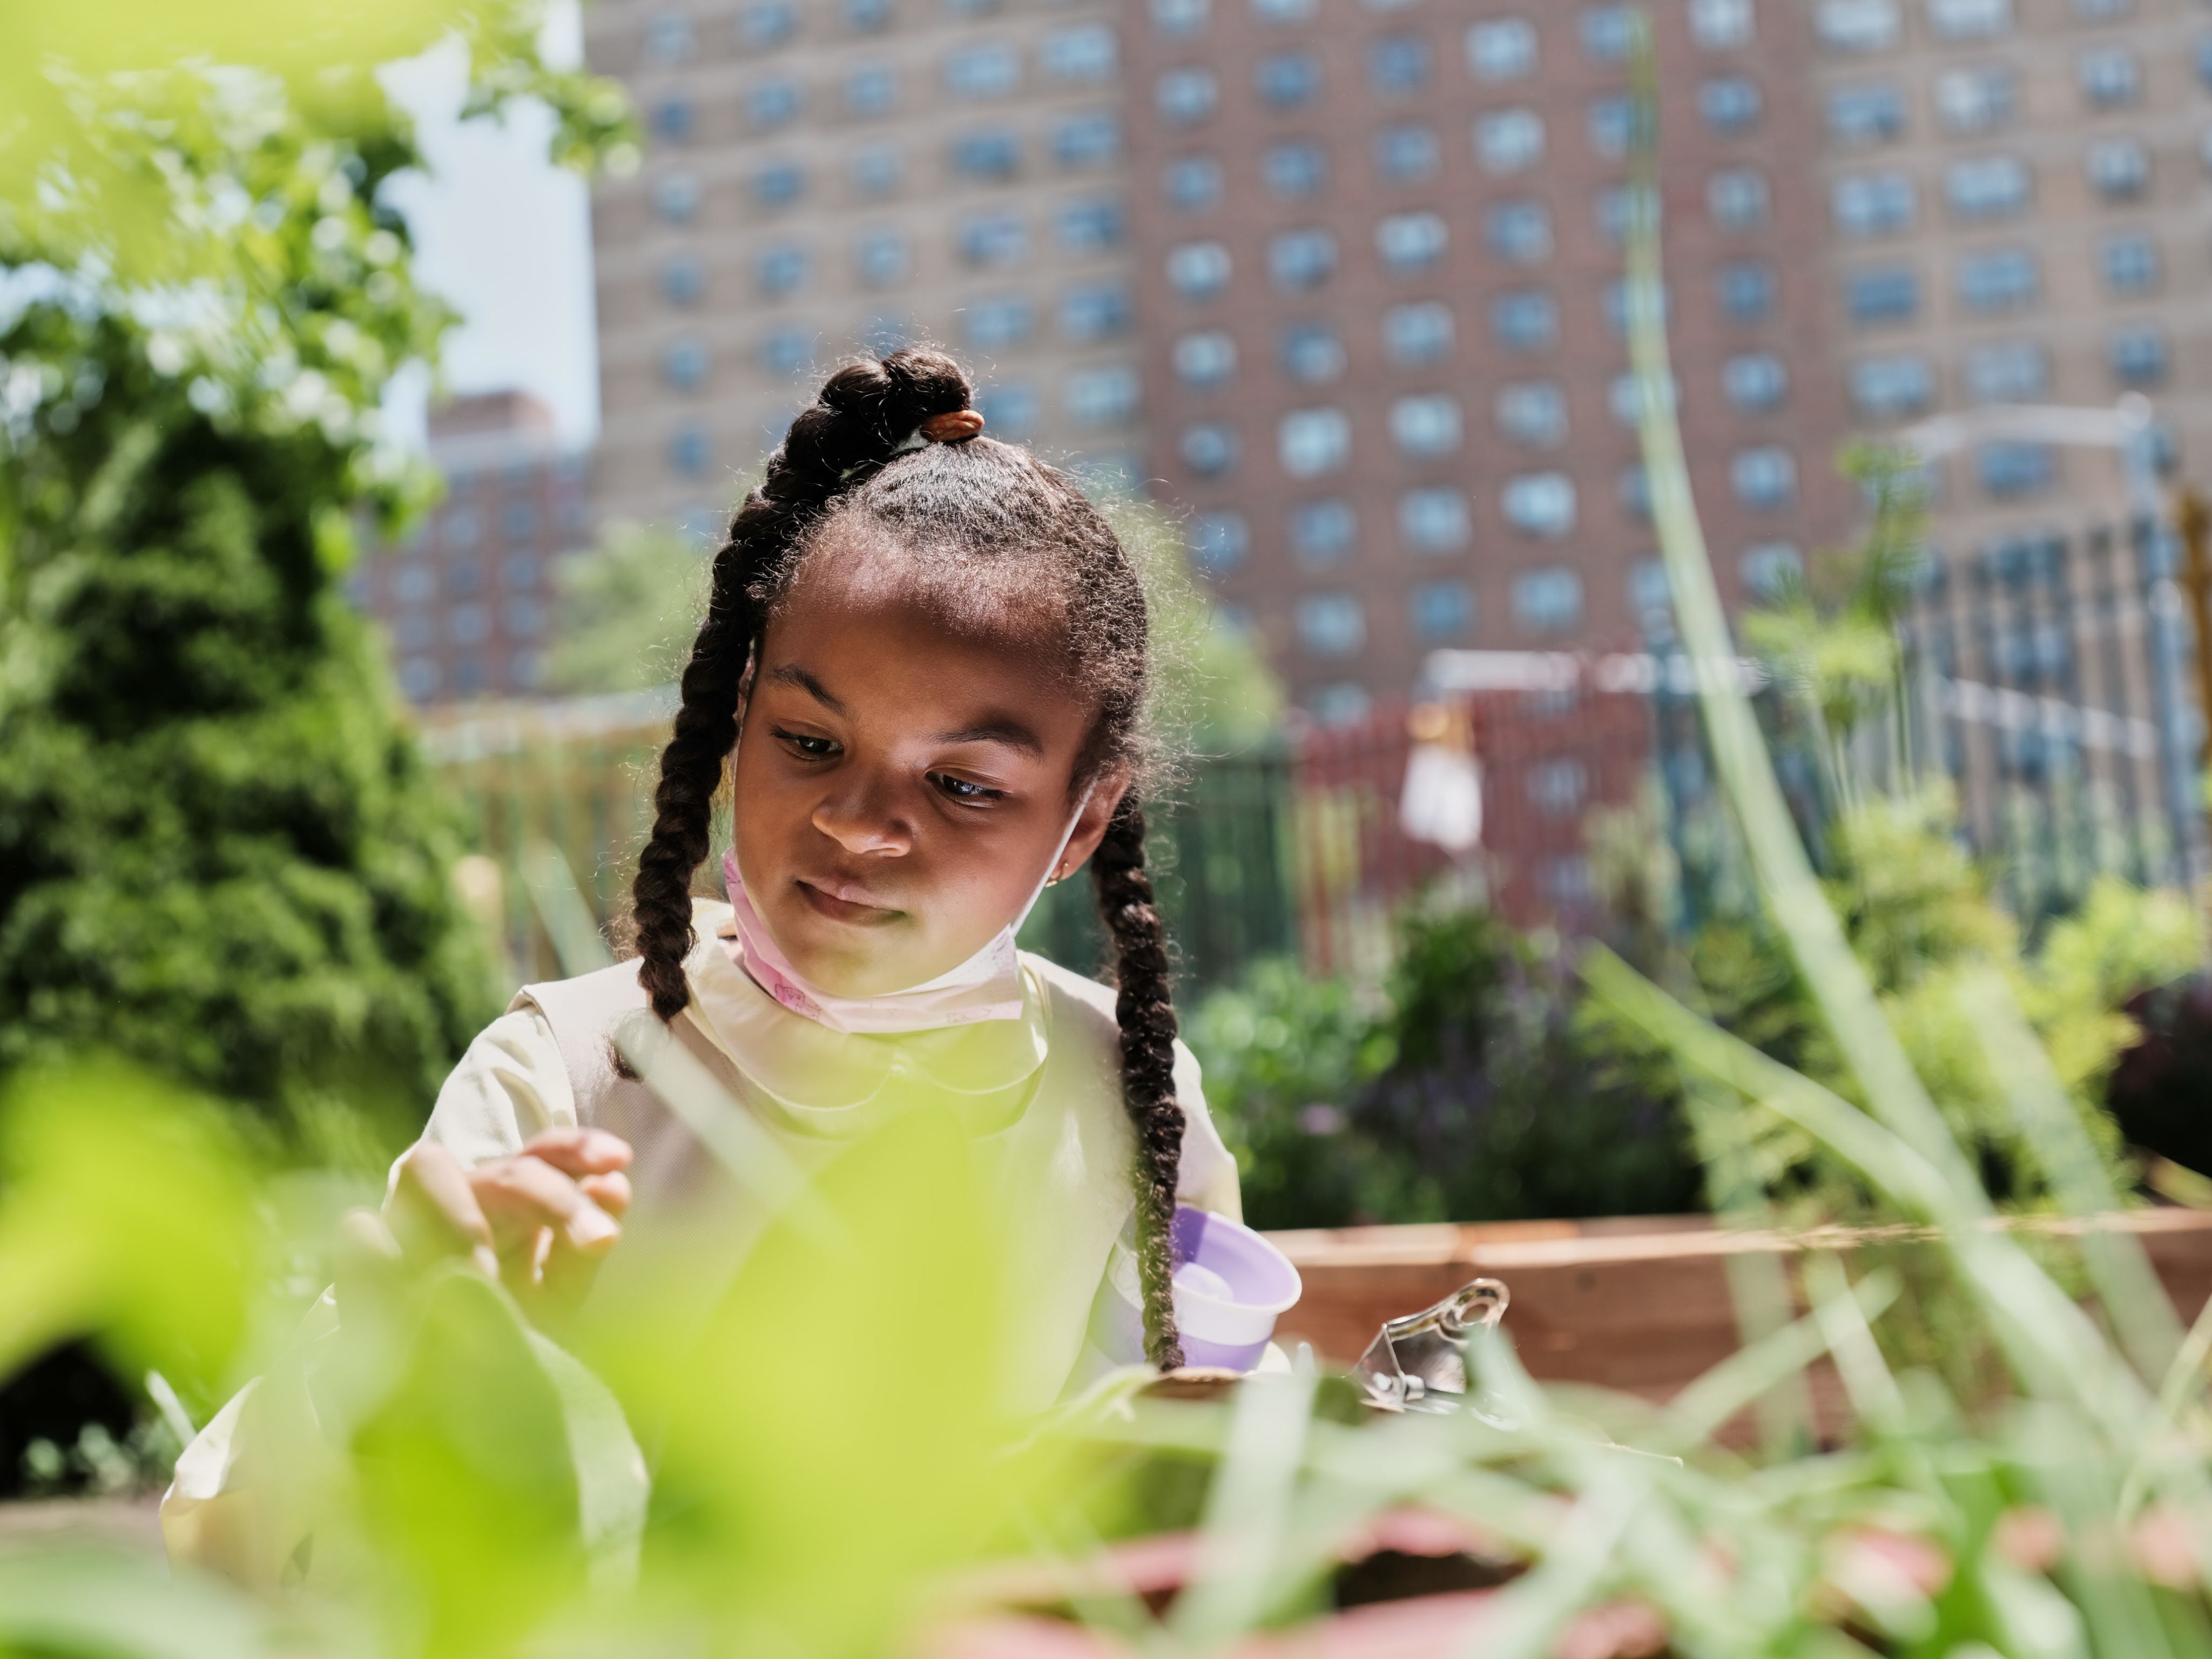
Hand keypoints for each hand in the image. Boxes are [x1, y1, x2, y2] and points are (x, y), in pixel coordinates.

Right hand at [336, 1128, 634, 1329]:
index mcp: (511, 1200)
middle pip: (506, 1170)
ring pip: (426, 1168)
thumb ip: (585, 1246)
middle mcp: (463, 1198)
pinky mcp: (364, 1265)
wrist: (443, 1398)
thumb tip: (614, 1188)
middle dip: (554, 1199)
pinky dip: (386, 1246)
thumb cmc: (511, 1332)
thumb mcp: (557, 1295)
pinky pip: (363, 1233)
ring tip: (490, 1276)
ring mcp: (409, 1223)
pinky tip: (423, 1285)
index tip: (617, 1162)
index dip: (579, 1147)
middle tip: (595, 1240)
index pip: (543, 1152)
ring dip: (466, 1215)